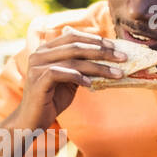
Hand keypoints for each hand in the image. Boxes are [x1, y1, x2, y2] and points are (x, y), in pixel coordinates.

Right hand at [15, 26, 130, 127]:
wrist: (33, 120)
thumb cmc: (53, 99)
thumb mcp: (71, 80)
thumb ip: (82, 67)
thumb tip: (107, 59)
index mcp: (46, 49)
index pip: (73, 37)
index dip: (95, 40)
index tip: (115, 46)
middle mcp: (39, 54)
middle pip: (76, 46)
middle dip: (102, 52)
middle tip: (123, 57)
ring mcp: (36, 66)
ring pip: (72, 60)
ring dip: (98, 67)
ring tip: (117, 73)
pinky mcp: (37, 81)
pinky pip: (60, 74)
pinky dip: (78, 77)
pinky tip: (91, 84)